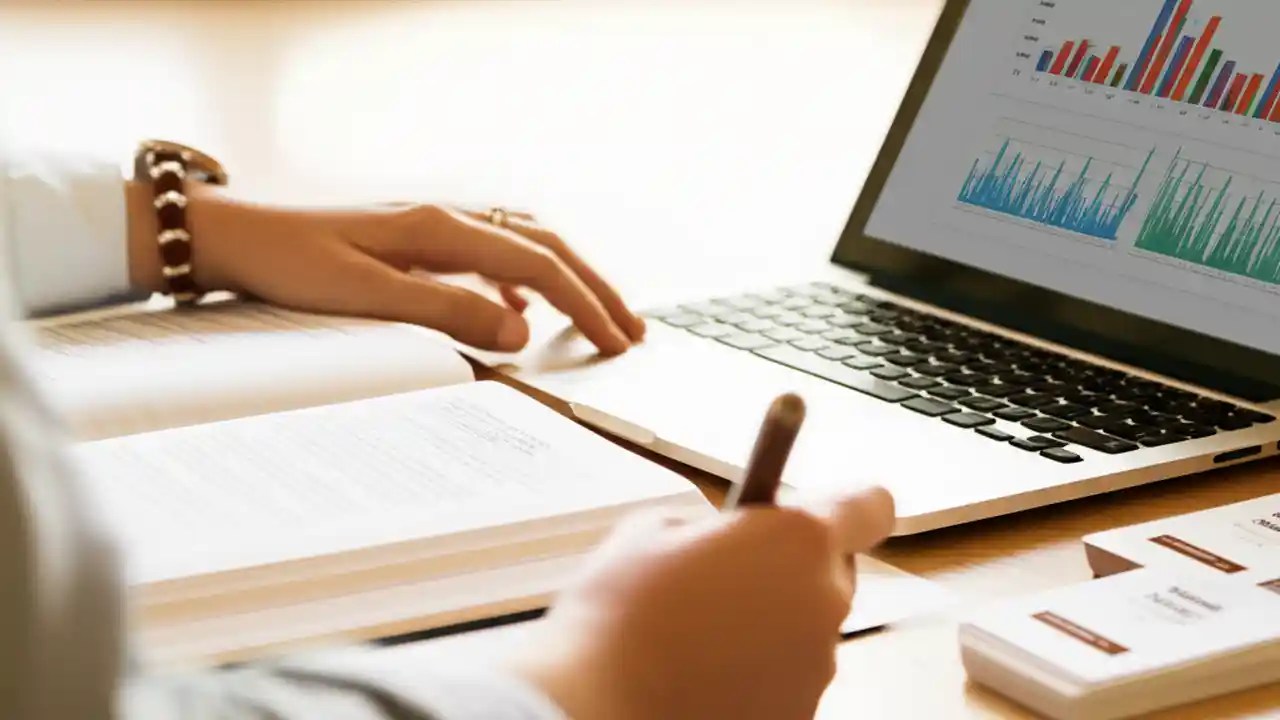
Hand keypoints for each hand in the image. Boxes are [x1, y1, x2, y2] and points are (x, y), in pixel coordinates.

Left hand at [125, 182, 644, 354]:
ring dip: (568, 278)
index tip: (616, 341)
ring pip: (524, 243)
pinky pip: (490, 252)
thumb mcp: (364, 295)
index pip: (538, 264)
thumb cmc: (287, 263)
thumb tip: (521, 332)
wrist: (231, 235)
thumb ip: (446, 311)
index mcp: (440, 228)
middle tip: (632, 329)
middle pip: (546, 244)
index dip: (584, 303)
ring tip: (599, 315)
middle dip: (595, 287)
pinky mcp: (415, 238)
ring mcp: (432, 223)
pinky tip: (521, 308)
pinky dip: (522, 279)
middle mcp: (446, 216)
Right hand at [510, 486, 895, 719]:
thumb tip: (714, 541)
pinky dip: (753, 670)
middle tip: (725, 573)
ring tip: (696, 633)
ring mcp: (816, 667)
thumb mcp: (649, 532)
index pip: (868, 505)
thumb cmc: (620, 619)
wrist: (603, 712)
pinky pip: (784, 675)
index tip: (814, 507)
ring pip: (804, 627)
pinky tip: (699, 670)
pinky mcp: (799, 713)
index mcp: (797, 541)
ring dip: (765, 622)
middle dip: (786, 568)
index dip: (845, 502)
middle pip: (829, 571)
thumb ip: (706, 526)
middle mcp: (823, 603)